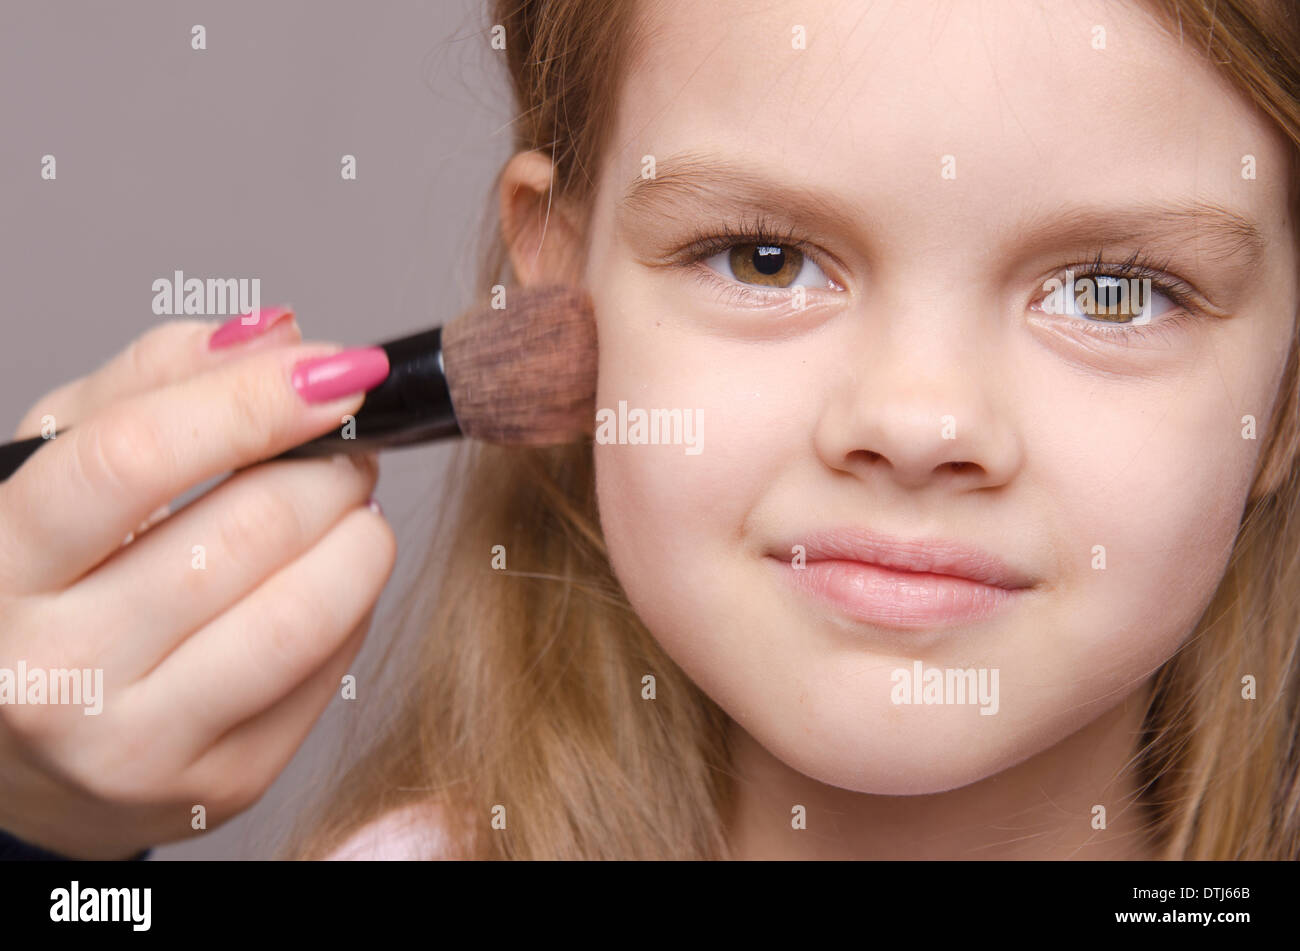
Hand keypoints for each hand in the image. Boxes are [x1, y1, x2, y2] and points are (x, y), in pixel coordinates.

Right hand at [0, 313, 395, 857]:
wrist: (17, 745)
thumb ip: (153, 383)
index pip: (132, 461)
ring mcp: (137, 745)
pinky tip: (325, 580)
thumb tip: (281, 336)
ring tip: (348, 505)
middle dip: (325, 470)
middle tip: (348, 444)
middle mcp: (54, 674)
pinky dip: (351, 606)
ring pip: (301, 614)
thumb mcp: (52, 466)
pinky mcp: (217, 785)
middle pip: (237, 537)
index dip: (251, 402)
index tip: (337, 370)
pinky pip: (327, 672)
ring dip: (358, 537)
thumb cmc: (41, 585)